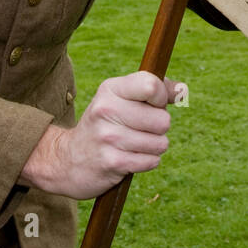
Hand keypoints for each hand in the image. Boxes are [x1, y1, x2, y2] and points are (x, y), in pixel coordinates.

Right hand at [19, 71, 186, 199]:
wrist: (67, 159)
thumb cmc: (106, 124)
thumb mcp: (121, 99)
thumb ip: (155, 90)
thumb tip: (181, 91)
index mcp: (111, 89)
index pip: (151, 85)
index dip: (161, 97)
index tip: (152, 104)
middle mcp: (106, 109)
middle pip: (163, 120)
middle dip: (159, 128)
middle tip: (139, 129)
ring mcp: (108, 136)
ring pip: (160, 143)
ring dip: (153, 147)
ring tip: (133, 145)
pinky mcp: (112, 162)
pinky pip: (151, 161)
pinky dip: (146, 162)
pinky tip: (129, 158)